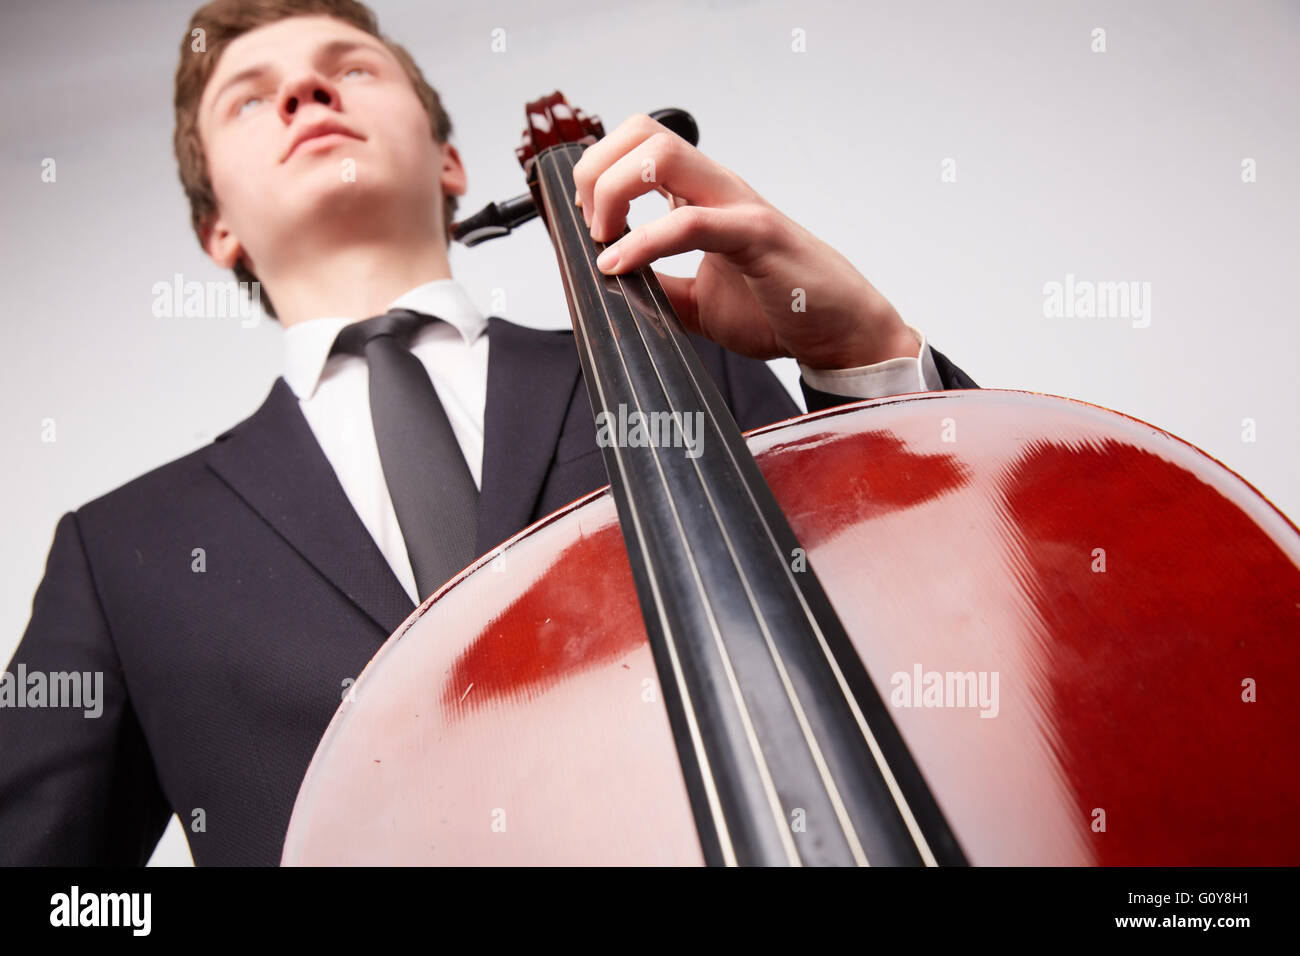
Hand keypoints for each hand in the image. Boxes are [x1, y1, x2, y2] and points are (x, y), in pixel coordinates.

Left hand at [570, 113, 919, 369]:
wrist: (839, 332)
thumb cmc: (779, 310)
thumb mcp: (699, 303)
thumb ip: (659, 289)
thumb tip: (612, 290)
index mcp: (703, 196)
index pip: (640, 145)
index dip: (599, 172)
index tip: (589, 223)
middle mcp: (718, 189)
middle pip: (643, 130)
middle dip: (596, 170)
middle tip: (591, 224)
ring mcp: (739, 206)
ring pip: (663, 153)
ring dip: (614, 190)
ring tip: (606, 238)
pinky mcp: (757, 235)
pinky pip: (690, 221)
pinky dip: (644, 241)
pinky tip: (622, 265)